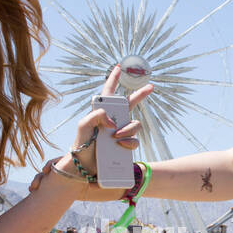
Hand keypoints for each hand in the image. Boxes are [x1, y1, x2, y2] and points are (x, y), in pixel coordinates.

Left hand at [30, 65, 152, 196]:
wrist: (84, 165)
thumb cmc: (81, 144)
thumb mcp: (83, 126)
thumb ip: (96, 116)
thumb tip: (112, 120)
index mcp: (101, 112)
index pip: (108, 92)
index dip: (113, 79)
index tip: (119, 67)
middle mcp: (113, 120)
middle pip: (130, 104)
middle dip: (140, 95)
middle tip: (151, 86)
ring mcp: (121, 132)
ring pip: (135, 125)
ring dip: (128, 129)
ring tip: (116, 137)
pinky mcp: (125, 145)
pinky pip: (135, 140)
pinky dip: (129, 141)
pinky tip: (121, 144)